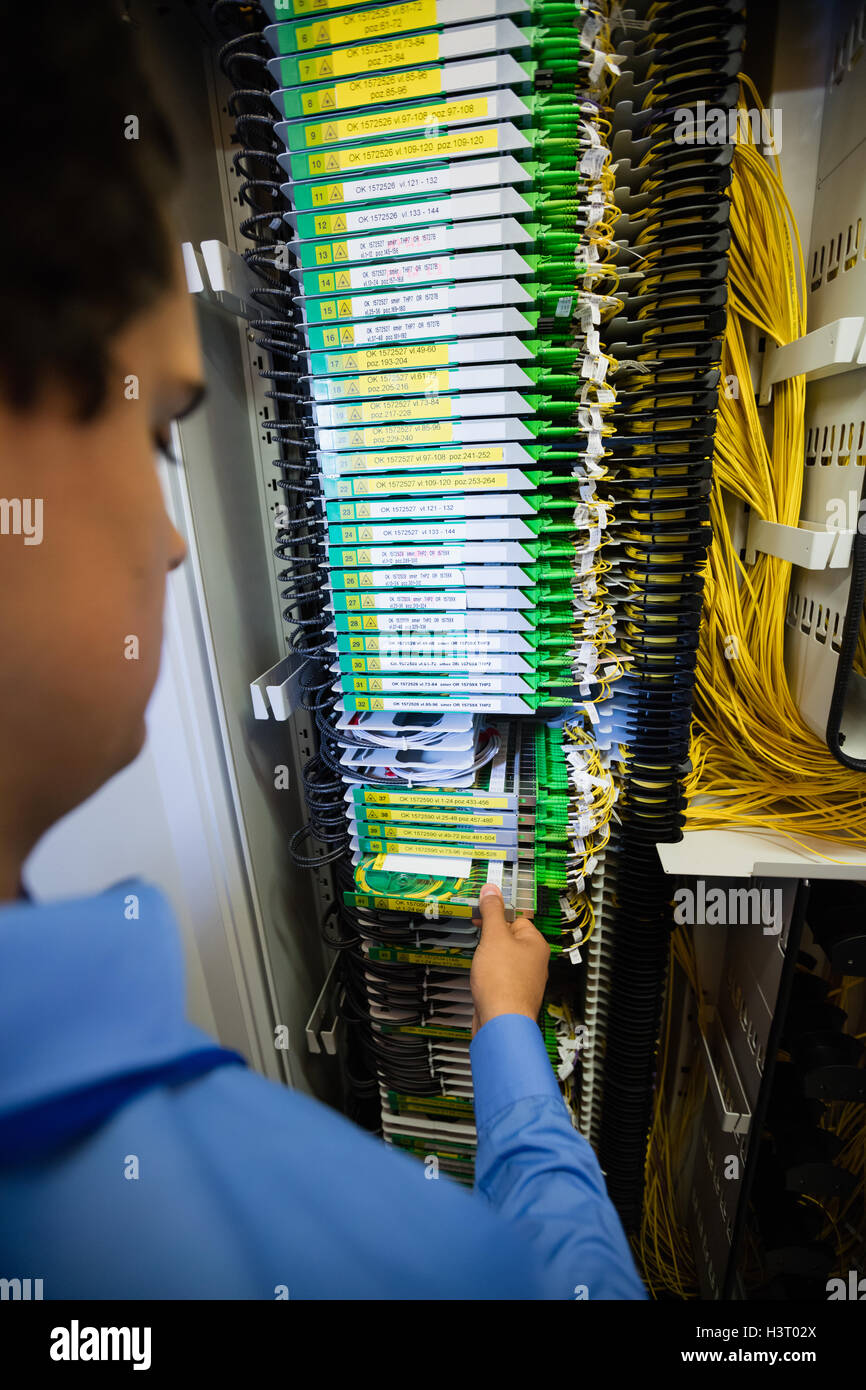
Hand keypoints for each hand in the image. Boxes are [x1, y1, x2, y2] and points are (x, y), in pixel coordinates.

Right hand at [470, 882, 549, 1037]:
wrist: (500, 1023)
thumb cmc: (504, 983)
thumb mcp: (494, 937)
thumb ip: (492, 912)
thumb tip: (491, 890)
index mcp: (535, 944)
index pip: (517, 917)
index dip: (498, 911)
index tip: (481, 907)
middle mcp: (533, 961)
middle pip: (509, 937)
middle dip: (490, 935)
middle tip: (476, 932)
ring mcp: (523, 979)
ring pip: (503, 957)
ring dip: (487, 955)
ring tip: (478, 957)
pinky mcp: (511, 994)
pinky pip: (498, 975)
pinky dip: (487, 973)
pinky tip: (479, 976)